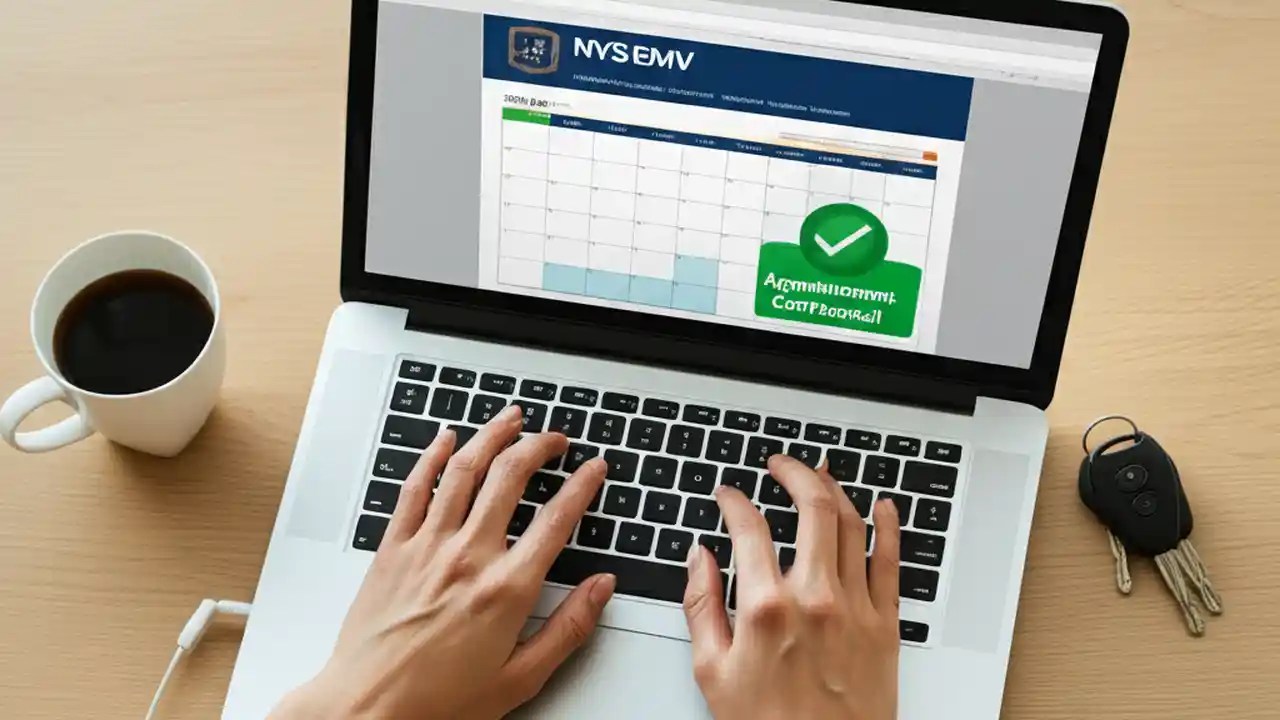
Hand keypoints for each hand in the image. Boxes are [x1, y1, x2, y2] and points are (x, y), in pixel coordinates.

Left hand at [271, 406, 614, 719]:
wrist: (365, 711)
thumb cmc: (436, 703)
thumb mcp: (520, 679)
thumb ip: (568, 629)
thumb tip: (601, 589)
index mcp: (505, 590)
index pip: (556, 519)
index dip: (582, 485)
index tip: (594, 469)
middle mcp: (467, 557)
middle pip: (511, 476)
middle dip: (540, 446)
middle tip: (556, 439)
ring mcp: (426, 547)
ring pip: (464, 469)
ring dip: (492, 435)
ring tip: (512, 419)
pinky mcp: (392, 549)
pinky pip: (414, 488)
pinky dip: (432, 456)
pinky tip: (445, 440)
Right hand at [683, 456, 900, 719]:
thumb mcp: (712, 672)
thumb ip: (701, 606)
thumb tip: (698, 559)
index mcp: (765, 608)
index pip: (748, 527)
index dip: (734, 500)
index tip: (729, 495)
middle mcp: (814, 598)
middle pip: (811, 507)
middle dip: (793, 472)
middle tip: (780, 464)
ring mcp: (854, 607)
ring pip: (851, 524)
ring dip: (835, 489)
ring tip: (820, 474)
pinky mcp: (884, 623)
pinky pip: (890, 561)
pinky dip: (887, 526)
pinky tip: (881, 507)